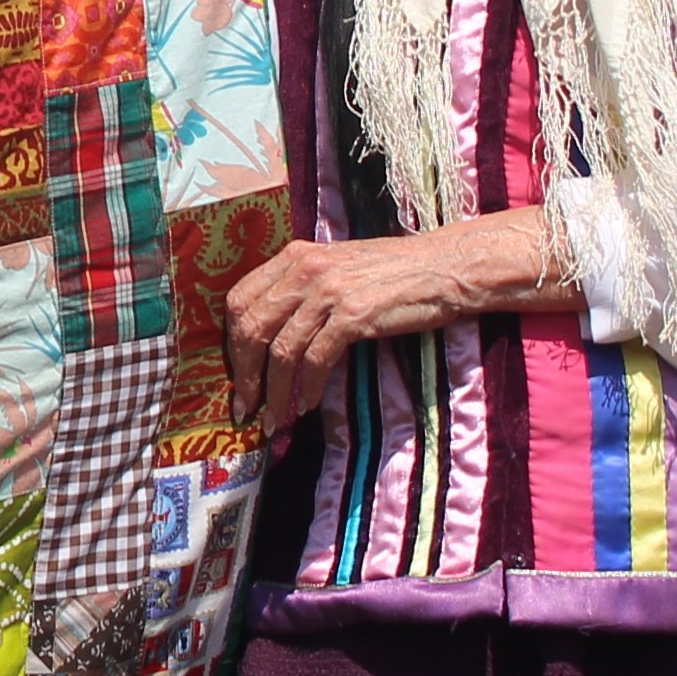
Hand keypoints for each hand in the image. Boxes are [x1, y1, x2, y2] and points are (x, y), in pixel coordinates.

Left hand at [219, 210, 571, 434]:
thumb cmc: (393, 275)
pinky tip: (308, 405)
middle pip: (250, 327)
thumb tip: (267, 338)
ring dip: (274, 392)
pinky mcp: (354, 314)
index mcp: (294, 256)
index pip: (239, 300)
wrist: (446, 268)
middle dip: (243, 376)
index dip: (230, 344)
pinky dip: (307, 388)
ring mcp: (329, 291)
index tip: (237, 377)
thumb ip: (301, 292)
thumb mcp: (337, 270)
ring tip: (275, 419)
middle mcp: (305, 269)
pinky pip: (315, 359)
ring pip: (280, 350)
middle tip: (245, 409)